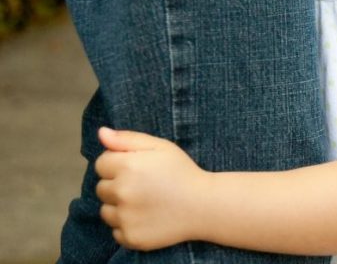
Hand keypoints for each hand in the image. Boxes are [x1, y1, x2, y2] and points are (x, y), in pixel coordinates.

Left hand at [95, 127, 208, 249]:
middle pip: (101, 187)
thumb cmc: (182, 171)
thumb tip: (101, 132)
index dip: (117, 163)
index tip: (136, 167)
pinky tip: (146, 216)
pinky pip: (116, 230)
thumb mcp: (160, 146)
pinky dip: (127, 224)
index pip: (101, 163)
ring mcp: (125, 217)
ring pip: (105, 210)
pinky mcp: (130, 237)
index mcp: (128, 166)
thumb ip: (127, 139)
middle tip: (142, 184)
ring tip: (144, 201)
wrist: (203, 205)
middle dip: (117, 184)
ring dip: (119, 206)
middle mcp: (122, 192)